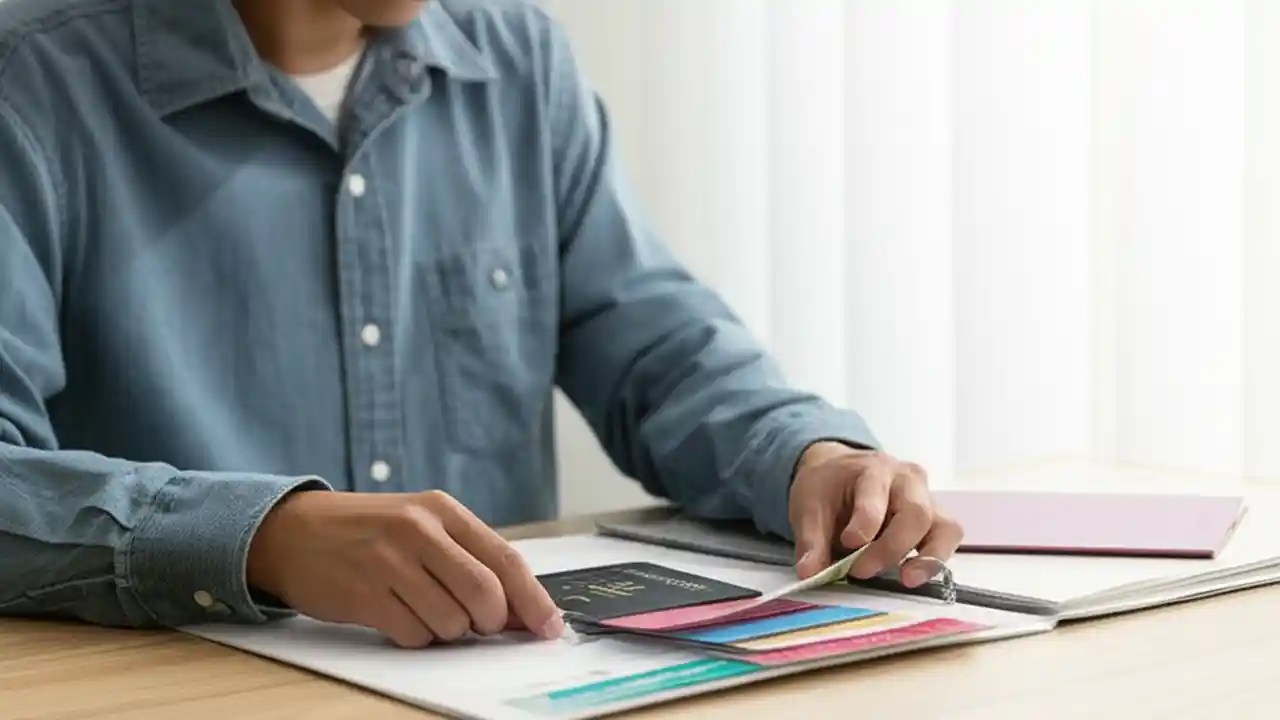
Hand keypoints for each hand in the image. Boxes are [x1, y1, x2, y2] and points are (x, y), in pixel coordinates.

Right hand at [246, 490, 562, 647]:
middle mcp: (418, 531)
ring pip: (451, 622)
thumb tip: (522, 609)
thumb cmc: (370, 532)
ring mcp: (388, 562)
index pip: (505, 559)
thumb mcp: (422, 525)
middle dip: (491, 622)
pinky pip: (414, 635)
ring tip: (423, 608)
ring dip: (448, 630)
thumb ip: (470, 559)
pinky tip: (396, 614)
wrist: (293, 531)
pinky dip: (415, 636)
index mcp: (442, 510)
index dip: (534, 600)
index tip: (550, 627)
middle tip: (478, 623)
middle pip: (485, 595)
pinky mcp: (363, 594)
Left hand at [788, 443, 962, 587]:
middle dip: (891, 547)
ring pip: (944, 528)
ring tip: (907, 580)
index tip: (848, 543)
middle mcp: (909, 481)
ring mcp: (928, 501)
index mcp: (874, 468)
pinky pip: (947, 541)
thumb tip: (809, 573)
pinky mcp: (936, 522)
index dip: (866, 521)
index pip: (876, 494)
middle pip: (916, 513)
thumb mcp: (808, 506)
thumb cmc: (827, 487)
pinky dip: (935, 561)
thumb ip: (810, 540)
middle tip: (861, 571)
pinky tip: (912, 577)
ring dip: (928, 558)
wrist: (840, 474)